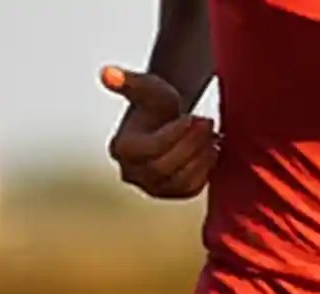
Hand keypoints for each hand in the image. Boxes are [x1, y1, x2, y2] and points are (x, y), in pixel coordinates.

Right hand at [100, 66, 218, 199]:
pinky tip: (211, 150)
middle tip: (208, 124)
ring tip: (212, 136)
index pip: (151, 148)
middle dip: (191, 145)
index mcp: (121, 148)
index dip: (176, 134)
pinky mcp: (171, 194)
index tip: (192, 117)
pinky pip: (190, 189)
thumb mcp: (146, 88)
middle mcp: (131, 173)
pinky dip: (205, 170)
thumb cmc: (157, 104)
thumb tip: (107, 74)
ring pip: (179, 181)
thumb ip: (129, 82)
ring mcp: (151, 187)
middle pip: (164, 167)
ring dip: (201, 158)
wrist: (170, 120)